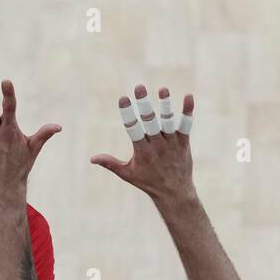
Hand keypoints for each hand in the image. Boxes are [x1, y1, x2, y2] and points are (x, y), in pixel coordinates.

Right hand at [91, 85, 196, 213]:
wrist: (174, 192)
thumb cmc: (148, 182)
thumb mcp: (127, 174)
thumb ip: (111, 164)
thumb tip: (92, 158)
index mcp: (142, 152)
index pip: (133, 129)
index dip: (128, 113)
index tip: (123, 98)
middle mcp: (157, 146)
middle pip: (150, 121)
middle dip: (144, 104)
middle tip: (140, 87)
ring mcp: (171, 144)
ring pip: (168, 121)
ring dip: (165, 105)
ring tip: (162, 89)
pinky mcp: (184, 143)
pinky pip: (186, 125)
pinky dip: (187, 111)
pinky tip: (188, 96)